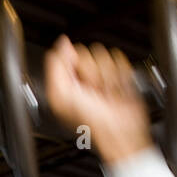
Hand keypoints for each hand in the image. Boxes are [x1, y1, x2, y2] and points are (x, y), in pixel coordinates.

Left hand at [44, 36, 153, 166]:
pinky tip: (116, 91)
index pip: (69, 52)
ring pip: (105, 55)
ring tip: (105, 95)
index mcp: (65, 81)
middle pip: (88, 52)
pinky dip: (120, 76)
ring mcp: (102, 75)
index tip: (79, 81)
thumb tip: (61, 44)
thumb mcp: (62, 97)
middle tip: (93, 92)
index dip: (75, 65)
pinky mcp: (119, 75)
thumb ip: (56, 68)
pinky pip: (119, 60)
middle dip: (92, 73)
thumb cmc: (90, 122)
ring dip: (106, 77)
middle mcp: (82, 77)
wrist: (119, 132)